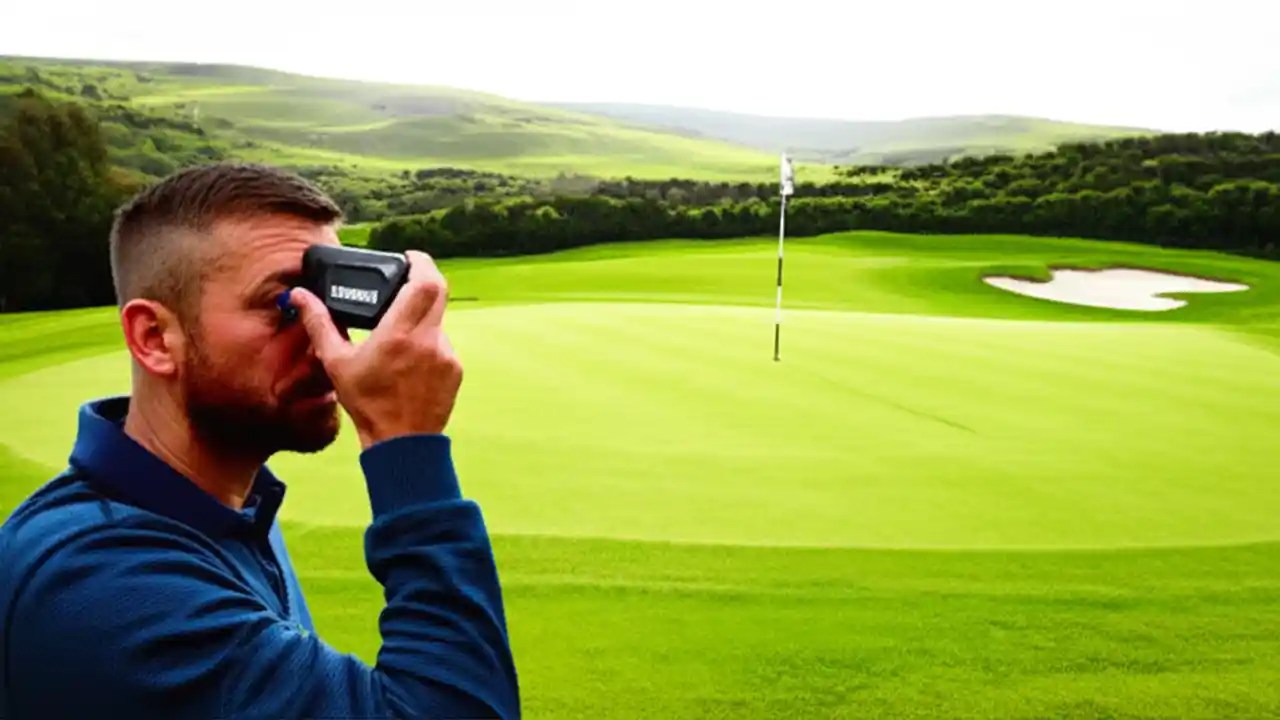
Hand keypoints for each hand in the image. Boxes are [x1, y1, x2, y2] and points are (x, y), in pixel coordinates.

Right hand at [291, 250, 461, 448]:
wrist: (401, 442)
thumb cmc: (367, 403)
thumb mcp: (336, 362)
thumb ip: (319, 324)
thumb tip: (299, 296)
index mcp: (400, 333)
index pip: (426, 282)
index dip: (421, 262)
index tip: (409, 256)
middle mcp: (428, 340)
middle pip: (439, 290)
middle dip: (425, 278)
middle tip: (408, 276)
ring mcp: (446, 354)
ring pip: (438, 319)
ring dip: (422, 317)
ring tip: (398, 333)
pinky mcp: (455, 368)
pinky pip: (442, 343)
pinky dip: (428, 341)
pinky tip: (410, 359)